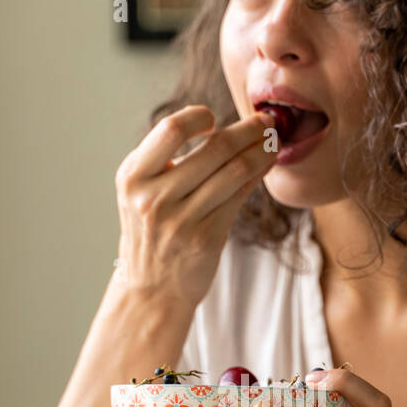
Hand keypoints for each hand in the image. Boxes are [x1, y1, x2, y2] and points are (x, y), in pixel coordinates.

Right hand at [114, 105, 277, 307]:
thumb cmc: (150, 233)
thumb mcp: (139, 193)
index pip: (170, 130)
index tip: (213, 119)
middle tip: (267, 120)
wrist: (151, 289)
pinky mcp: (206, 238)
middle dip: (248, 129)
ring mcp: (180, 220)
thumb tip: (217, 127)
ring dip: (261, 150)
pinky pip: (240, 195)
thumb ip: (164, 160)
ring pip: (234, 170)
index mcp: (133, 177)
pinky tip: (266, 165)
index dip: (197, 116)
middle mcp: (153, 198)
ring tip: (274, 140)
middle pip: (213, 148)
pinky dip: (258, 175)